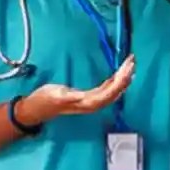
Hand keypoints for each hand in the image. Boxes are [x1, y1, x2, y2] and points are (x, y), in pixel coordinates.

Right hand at [18, 55, 134, 124]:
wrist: (37, 108)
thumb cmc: (45, 100)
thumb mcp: (55, 94)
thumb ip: (69, 96)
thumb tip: (81, 96)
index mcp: (87, 103)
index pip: (110, 92)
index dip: (120, 82)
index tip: (127, 69)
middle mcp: (93, 104)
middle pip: (115, 91)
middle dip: (125, 77)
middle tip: (132, 61)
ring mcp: (92, 102)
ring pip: (113, 91)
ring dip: (122, 78)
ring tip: (130, 65)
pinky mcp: (89, 98)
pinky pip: (107, 90)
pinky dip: (115, 82)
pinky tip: (120, 75)